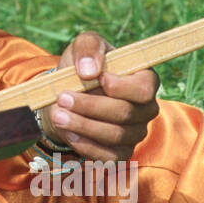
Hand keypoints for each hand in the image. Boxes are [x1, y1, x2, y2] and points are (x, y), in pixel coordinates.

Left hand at [39, 31, 159, 161]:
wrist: (66, 95)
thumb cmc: (81, 67)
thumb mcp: (82, 46)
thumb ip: (88, 47)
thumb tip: (89, 70)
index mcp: (145, 80)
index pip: (144, 89)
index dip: (122, 87)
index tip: (97, 79)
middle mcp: (145, 109)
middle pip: (125, 113)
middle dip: (90, 106)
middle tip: (62, 98)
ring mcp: (135, 133)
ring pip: (116, 136)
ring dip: (83, 126)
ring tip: (58, 115)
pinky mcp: (120, 152)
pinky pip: (108, 156)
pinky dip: (86, 145)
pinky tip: (67, 132)